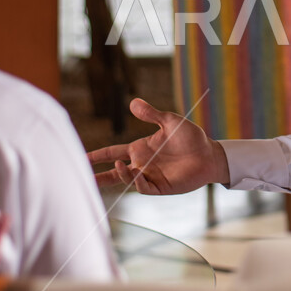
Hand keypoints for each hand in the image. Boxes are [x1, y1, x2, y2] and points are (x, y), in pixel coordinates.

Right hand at [87, 98, 229, 194]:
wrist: (209, 153)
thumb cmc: (190, 137)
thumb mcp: (169, 121)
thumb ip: (151, 114)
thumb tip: (132, 103)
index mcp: (139, 149)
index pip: (112, 152)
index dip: (97, 155)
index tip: (81, 157)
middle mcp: (141, 164)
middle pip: (113, 172)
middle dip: (98, 176)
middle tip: (83, 178)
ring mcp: (150, 176)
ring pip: (127, 180)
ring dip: (121, 175)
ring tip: (119, 166)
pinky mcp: (161, 186)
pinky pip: (144, 187)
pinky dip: (137, 182)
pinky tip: (137, 173)